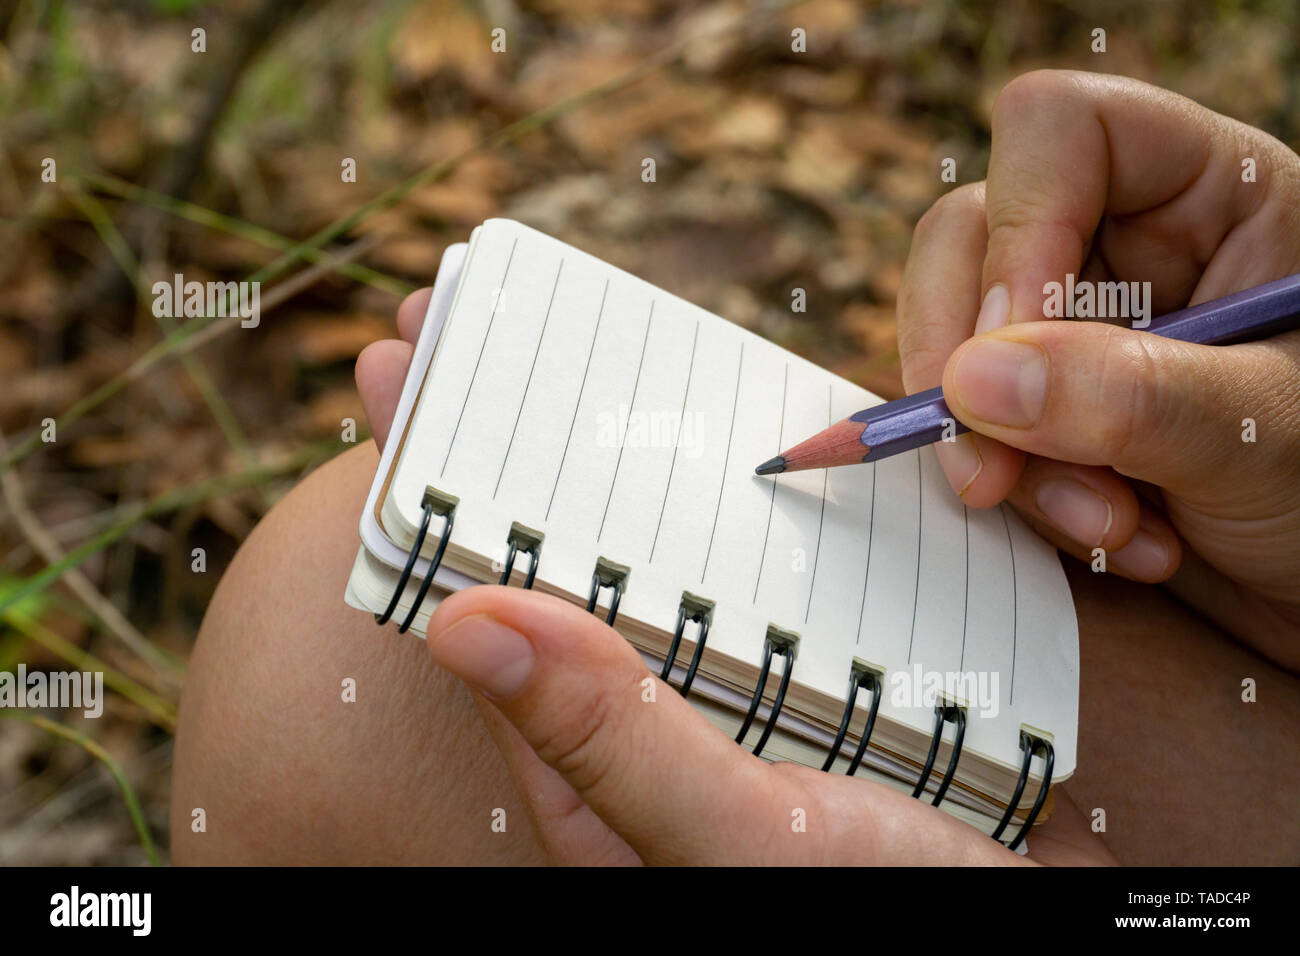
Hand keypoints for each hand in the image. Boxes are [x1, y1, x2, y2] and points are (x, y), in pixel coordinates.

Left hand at [356, 291, 1112, 864]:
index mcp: (598, 758)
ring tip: (577, 334)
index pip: (490, 600)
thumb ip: (611, 738)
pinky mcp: (836, 652)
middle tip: (461, 316)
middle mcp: (662, 706)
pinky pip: (779, 552)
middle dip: (510, 434)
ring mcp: (751, 673)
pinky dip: (754, 483)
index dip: (438, 483)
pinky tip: (737, 409)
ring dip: (624, 443)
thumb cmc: (885, 905)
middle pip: (568, 550)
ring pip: (670, 541)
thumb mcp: (738, 833)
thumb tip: (458, 619)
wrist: (1054, 920)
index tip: (397, 367)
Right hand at [899, 71, 1299, 667]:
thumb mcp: (1264, 430)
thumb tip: (970, 380)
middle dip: (972, 372)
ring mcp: (1071, 329)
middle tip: (994, 474)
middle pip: (968, 238)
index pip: (1062, 134)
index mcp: (1210, 194)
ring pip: (951, 344)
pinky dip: (1016, 494)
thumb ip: (1132, 397)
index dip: (1018, 230)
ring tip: (1108, 529)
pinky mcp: (1039, 407)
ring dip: (1004, 454)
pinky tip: (1106, 539)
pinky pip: (967, 424)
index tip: (1008, 352)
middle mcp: (1126, 245)